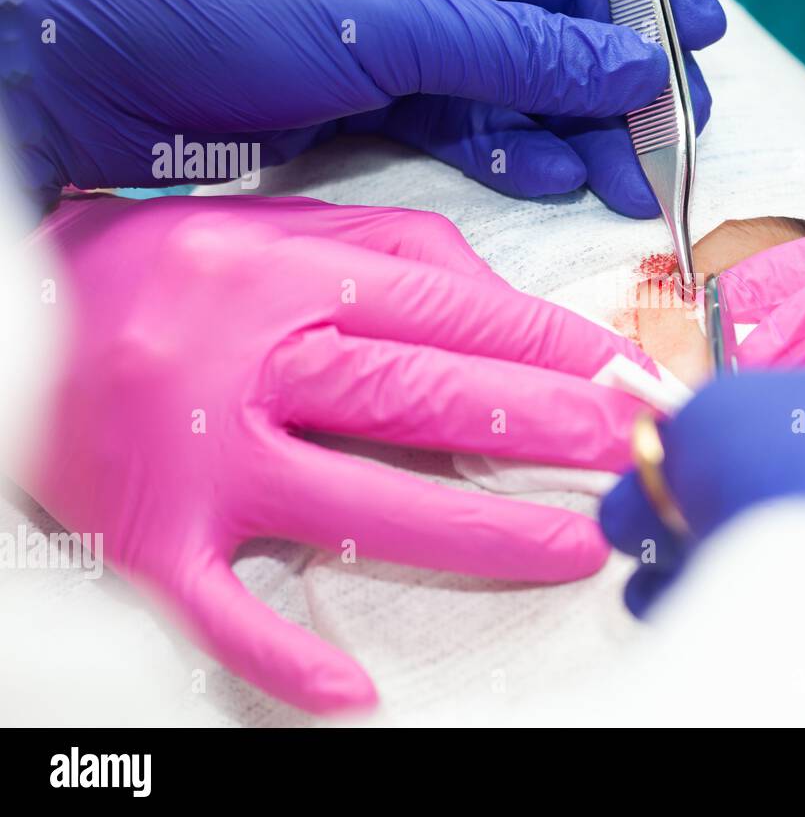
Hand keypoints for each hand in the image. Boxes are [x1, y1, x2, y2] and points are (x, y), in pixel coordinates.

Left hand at [2, 0, 723, 214]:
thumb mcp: (400, 17)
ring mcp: (410, 18)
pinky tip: (553, 181)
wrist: (99, 64)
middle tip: (672, 131)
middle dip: (619, 69)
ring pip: (524, 69)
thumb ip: (526, 53)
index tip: (695, 32)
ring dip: (578, 127)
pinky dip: (510, 148)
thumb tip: (636, 71)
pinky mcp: (383, 84)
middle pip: (561, 1)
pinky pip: (472, 114)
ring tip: (629, 183)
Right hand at [18, 194, 652, 712]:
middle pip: (414, 397)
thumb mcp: (287, 232)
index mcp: (278, 276)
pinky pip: (222, 609)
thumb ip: (405, 255)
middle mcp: (236, 363)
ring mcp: (195, 461)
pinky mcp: (151, 538)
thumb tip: (516, 315)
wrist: (29, 313)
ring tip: (571, 546)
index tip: (624, 374)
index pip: (446, 312)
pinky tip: (359, 687)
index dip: (550, 344)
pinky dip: (287, 653)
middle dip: (541, 425)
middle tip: (628, 449)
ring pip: (354, 504)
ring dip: (475, 534)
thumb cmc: (174, 271)